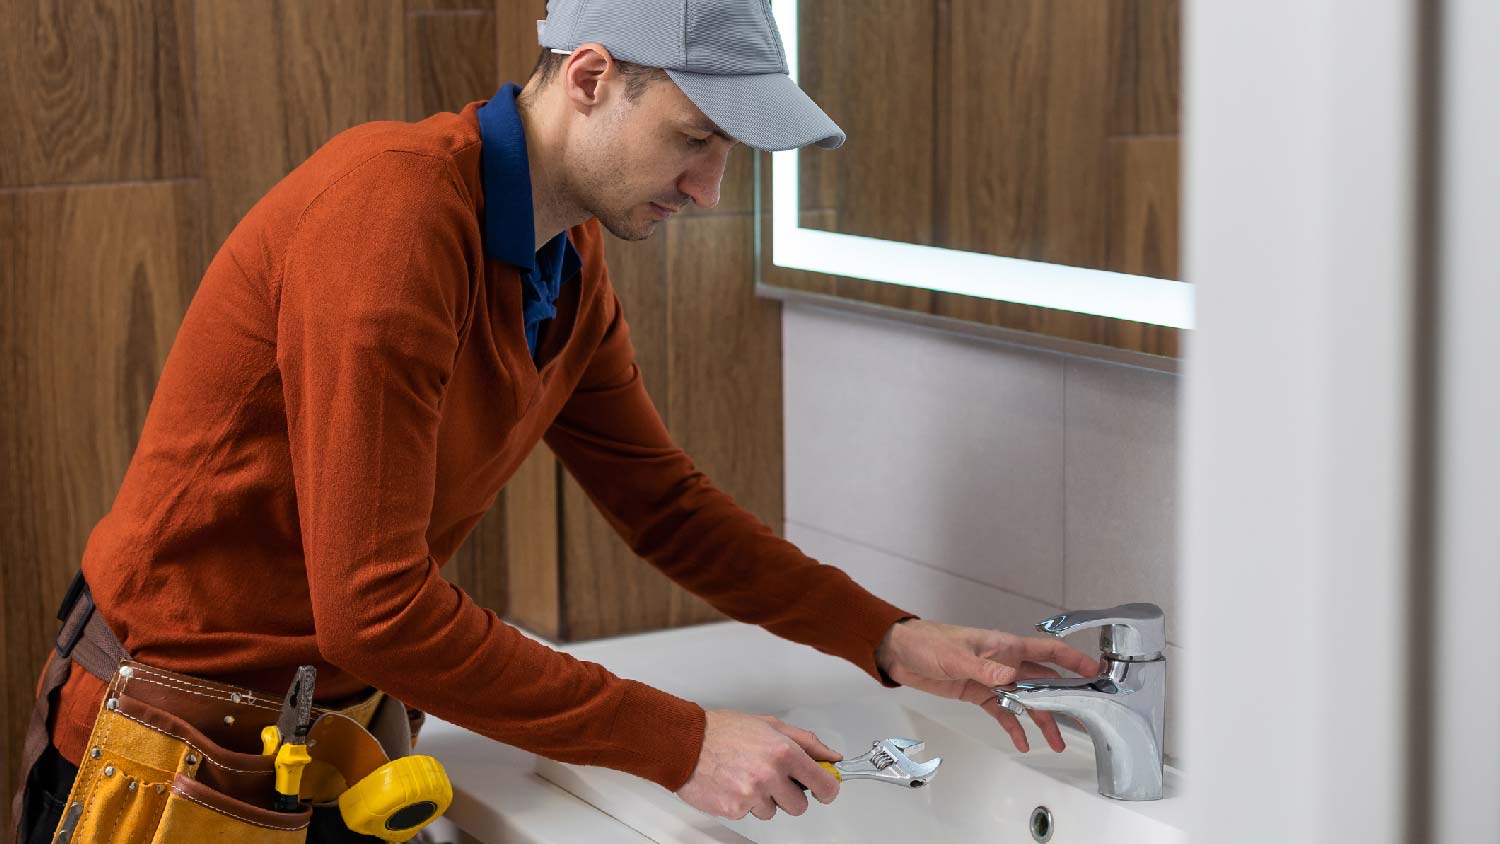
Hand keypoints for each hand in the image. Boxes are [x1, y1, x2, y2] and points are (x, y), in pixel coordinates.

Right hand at [675, 709, 841, 819]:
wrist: (685, 743)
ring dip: (764, 799)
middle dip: (790, 795)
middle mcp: (770, 774)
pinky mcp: (735, 809)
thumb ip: (806, 742)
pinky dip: (743, 803)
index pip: (823, 783)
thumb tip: (831, 757)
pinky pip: (750, 814)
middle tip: (773, 779)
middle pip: (800, 806)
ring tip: (746, 777)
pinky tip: (732, 783)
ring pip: (773, 812)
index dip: (827, 789)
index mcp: (783, 752)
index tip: (823, 789)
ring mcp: (752, 794)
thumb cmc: (722, 731)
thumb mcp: (769, 725)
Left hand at [874, 619, 1100, 752]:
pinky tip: (1024, 743)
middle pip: (1043, 680)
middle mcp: (1005, 662)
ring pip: (1026, 700)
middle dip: (1064, 698)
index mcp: (1004, 646)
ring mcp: (994, 679)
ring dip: (1041, 720)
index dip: (1073, 660)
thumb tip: (1008, 676)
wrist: (902, 653)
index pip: (1048, 651)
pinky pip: (1004, 712)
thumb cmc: (928, 642)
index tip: (1095, 672)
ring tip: (1056, 743)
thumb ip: (982, 667)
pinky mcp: (980, 693)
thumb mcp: (955, 655)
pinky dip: (1014, 727)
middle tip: (1084, 716)